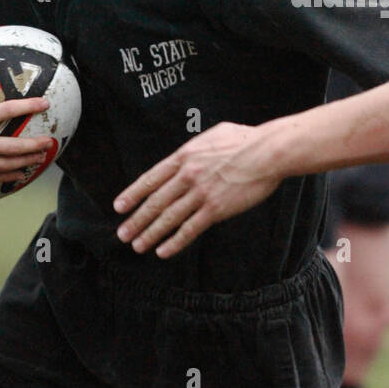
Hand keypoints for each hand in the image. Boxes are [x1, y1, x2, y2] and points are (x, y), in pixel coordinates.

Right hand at [0, 57, 52, 180]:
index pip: (6, 111)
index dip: (29, 106)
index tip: (45, 103)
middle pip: (11, 147)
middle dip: (33, 145)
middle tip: (50, 141)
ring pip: (3, 165)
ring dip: (25, 162)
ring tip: (40, 158)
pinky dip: (7, 176)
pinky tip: (20, 174)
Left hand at [113, 122, 282, 256]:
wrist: (269, 152)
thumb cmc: (246, 140)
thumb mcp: (213, 135)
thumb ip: (196, 149)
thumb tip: (188, 155)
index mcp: (185, 156)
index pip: (151, 179)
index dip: (133, 194)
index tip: (119, 207)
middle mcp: (187, 176)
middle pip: (155, 202)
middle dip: (136, 220)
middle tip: (123, 234)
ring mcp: (200, 193)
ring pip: (168, 218)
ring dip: (150, 234)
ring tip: (137, 245)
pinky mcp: (216, 209)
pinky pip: (190, 229)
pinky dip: (174, 242)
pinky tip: (163, 251)